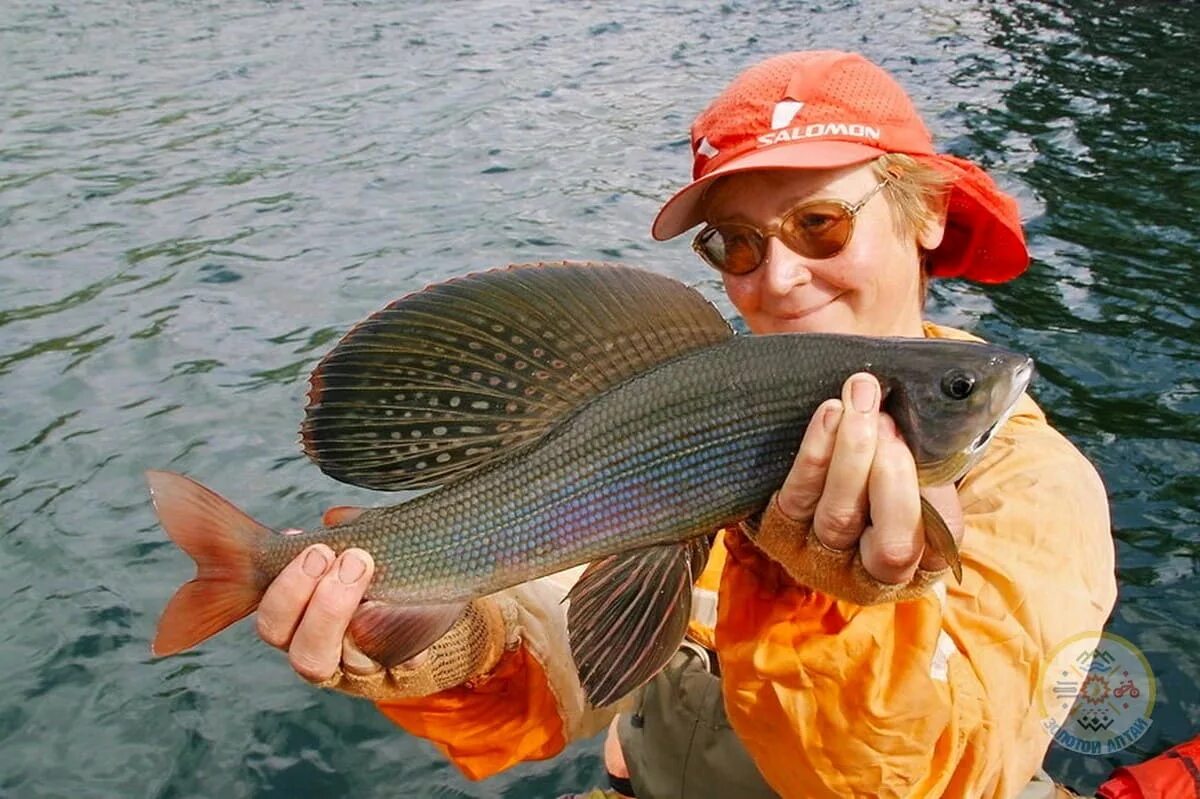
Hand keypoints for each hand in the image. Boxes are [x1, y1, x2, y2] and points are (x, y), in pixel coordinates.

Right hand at [256, 508, 506, 698]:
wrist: (436, 608)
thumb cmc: (387, 575)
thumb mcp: (364, 550)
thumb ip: (347, 534)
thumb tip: (333, 521)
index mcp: (303, 628)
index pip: (275, 626)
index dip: (287, 592)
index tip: (318, 549)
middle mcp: (329, 657)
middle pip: (306, 655)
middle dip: (324, 606)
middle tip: (352, 558)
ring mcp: (367, 673)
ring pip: (350, 663)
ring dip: (366, 617)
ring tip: (374, 571)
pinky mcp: (406, 676)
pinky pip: (404, 663)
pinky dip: (406, 634)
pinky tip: (414, 606)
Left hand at [775, 372, 963, 584]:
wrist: (830, 483)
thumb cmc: (890, 480)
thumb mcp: (923, 480)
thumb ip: (931, 466)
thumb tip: (929, 426)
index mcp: (919, 566)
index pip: (938, 539)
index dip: (930, 492)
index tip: (920, 442)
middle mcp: (870, 575)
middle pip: (890, 543)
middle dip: (893, 475)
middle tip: (886, 420)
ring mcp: (821, 559)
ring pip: (839, 515)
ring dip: (851, 452)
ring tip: (859, 400)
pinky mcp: (781, 533)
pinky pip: (798, 497)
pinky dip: (815, 453)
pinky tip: (830, 414)